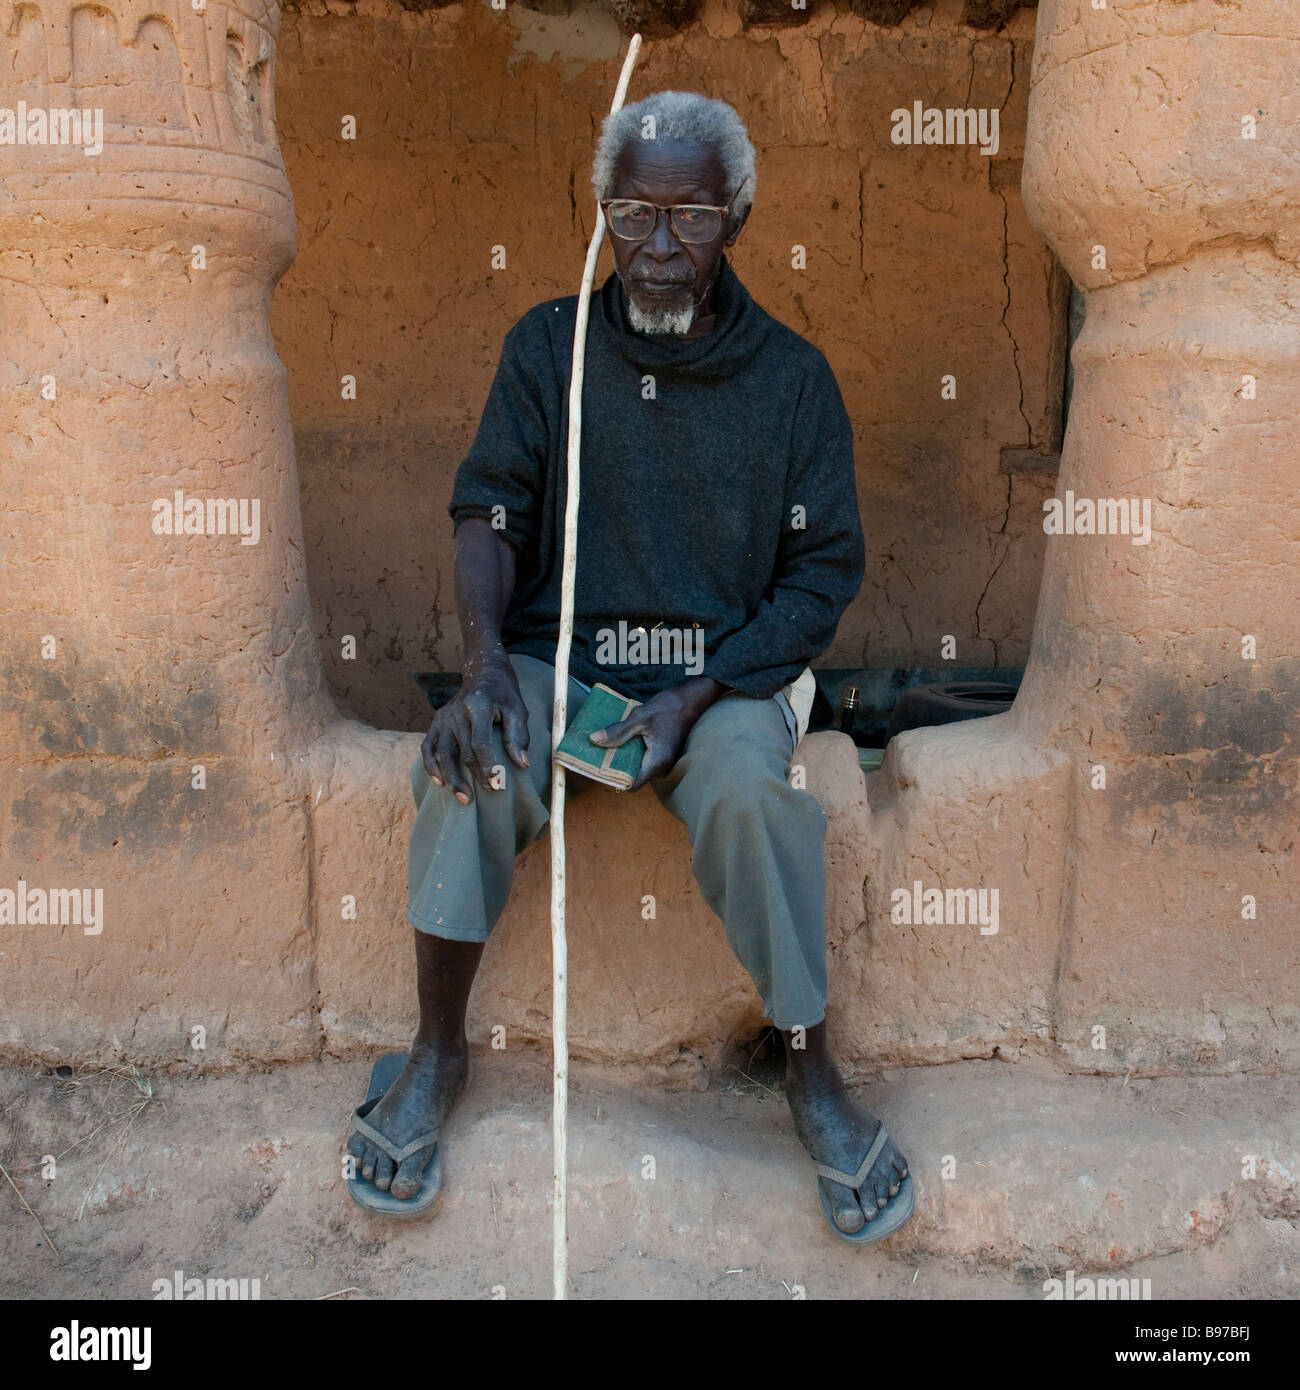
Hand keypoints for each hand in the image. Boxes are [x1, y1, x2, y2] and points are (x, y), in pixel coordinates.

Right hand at [421, 653, 529, 804]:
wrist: (483, 673)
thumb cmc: (503, 694)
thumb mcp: (517, 709)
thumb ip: (518, 736)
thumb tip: (523, 764)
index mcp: (478, 705)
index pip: (480, 742)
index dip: (488, 766)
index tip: (498, 786)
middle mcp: (456, 712)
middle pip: (462, 751)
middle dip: (473, 776)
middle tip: (486, 794)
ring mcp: (443, 717)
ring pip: (442, 753)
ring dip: (451, 778)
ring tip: (464, 798)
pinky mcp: (436, 722)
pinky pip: (428, 746)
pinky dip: (431, 765)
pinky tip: (439, 782)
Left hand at [588, 677, 725, 791]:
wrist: (690, 700)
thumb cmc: (668, 708)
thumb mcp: (639, 718)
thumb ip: (617, 732)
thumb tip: (594, 740)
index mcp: (656, 763)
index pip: (631, 784)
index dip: (614, 778)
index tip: (599, 766)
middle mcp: (661, 767)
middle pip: (633, 777)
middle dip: (615, 768)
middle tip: (598, 754)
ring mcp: (663, 762)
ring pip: (637, 768)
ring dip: (623, 759)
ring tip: (608, 746)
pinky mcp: (663, 755)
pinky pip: (643, 760)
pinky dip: (632, 753)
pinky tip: (622, 741)